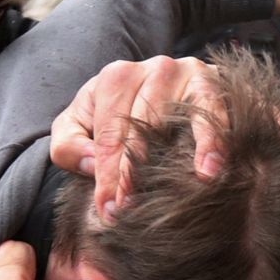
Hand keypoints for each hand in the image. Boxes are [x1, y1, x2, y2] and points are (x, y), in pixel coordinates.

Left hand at [49, 56, 223, 220]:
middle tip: (130, 210)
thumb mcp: (81, 124)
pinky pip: (211, 111)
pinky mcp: (211, 82)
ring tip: (177, 192)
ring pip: (173, 119)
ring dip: (174, 159)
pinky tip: (210, 170)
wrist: (174, 87)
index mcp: (115, 79)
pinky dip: (212, 141)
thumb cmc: (119, 113)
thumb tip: (90, 165)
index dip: (106, 176)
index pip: (108, 135)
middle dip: (132, 173)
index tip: (108, 210)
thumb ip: (67, 145)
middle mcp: (151, 70)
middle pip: (139, 127)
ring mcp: (185, 72)